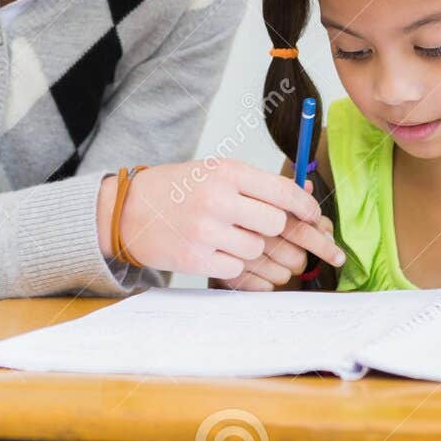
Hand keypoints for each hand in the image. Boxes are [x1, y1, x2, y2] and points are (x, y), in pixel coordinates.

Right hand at [96, 159, 344, 281]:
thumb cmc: (177, 190)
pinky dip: (232, 264)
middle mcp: (217, 199)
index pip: (283, 191)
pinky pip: (236, 269)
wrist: (127, 210)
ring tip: (231, 239)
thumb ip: (257, 184)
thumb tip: (305, 194)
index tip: (312, 216)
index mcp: (226, 172)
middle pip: (275, 224)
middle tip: (262, 228)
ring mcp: (205, 231)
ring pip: (257, 250)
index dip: (305, 207)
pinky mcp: (195, 259)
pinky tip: (217, 253)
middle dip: (274, 230)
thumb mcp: (214, 172)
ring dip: (252, 250)